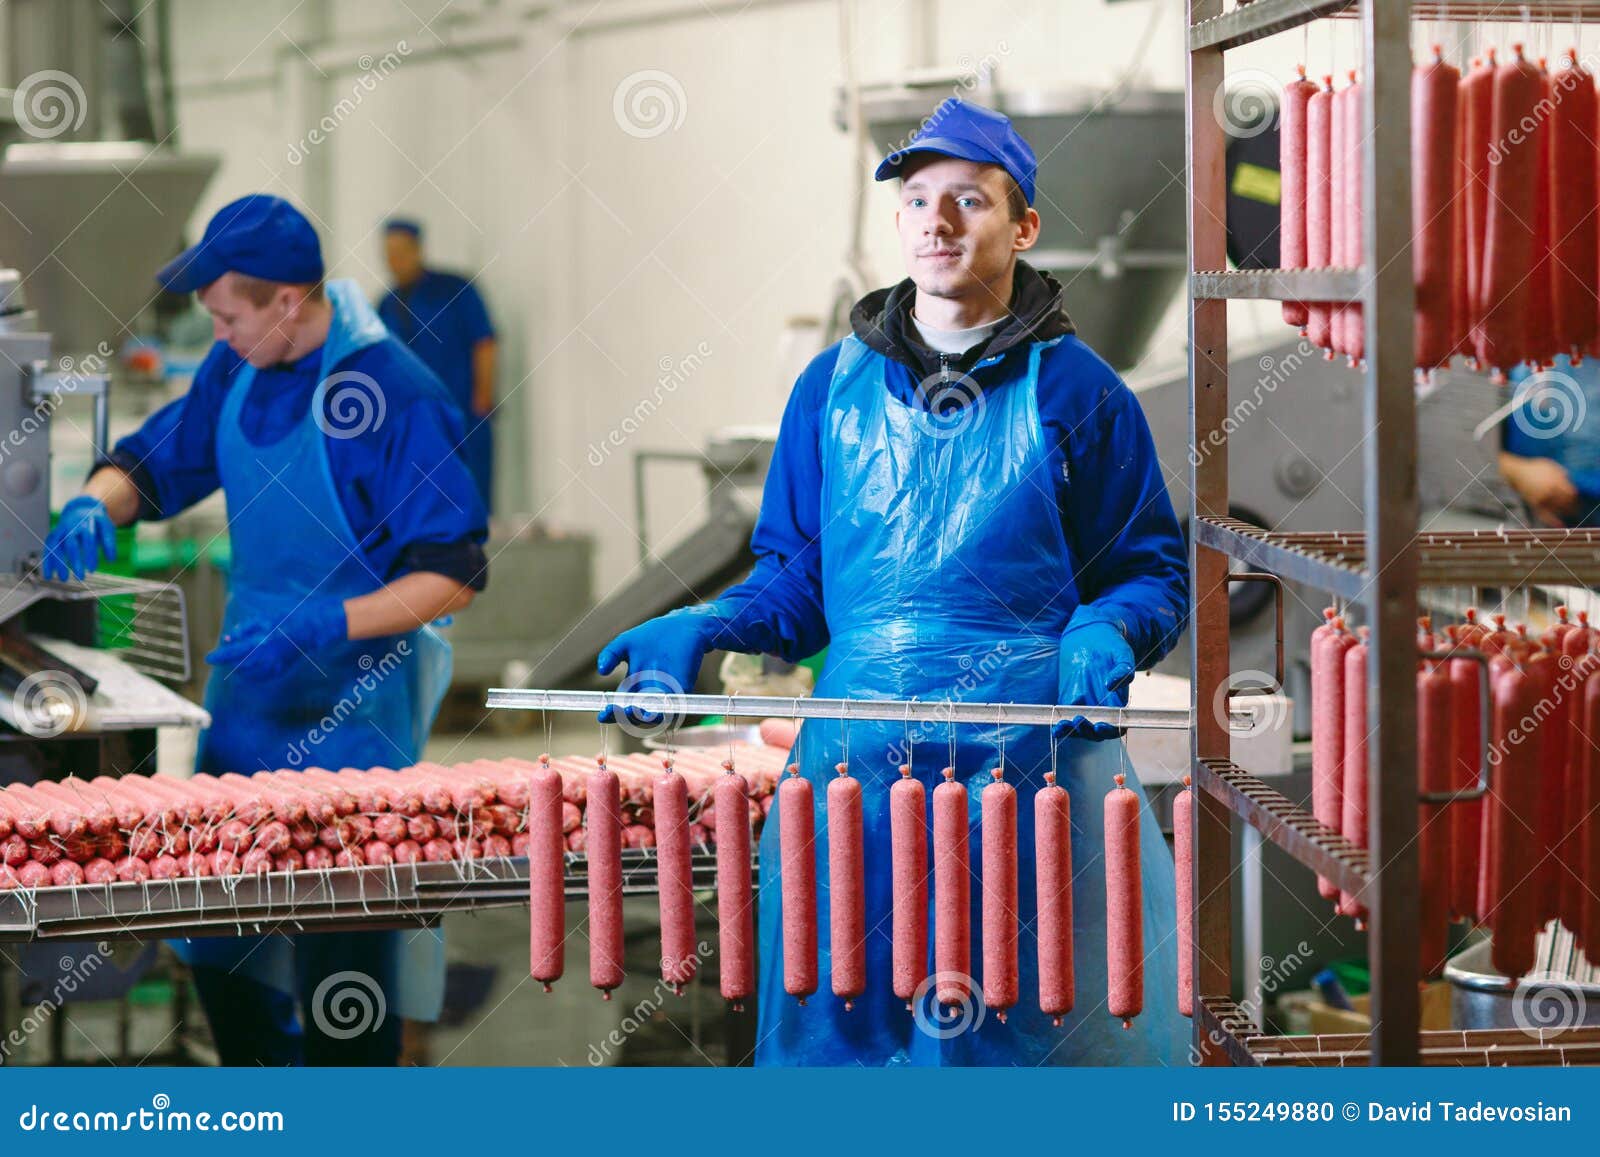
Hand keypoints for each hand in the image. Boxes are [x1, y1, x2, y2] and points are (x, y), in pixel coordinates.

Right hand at [41, 496, 116, 581]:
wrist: (81, 508)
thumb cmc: (96, 523)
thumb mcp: (107, 528)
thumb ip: (109, 543)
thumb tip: (111, 560)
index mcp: (88, 522)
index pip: (89, 538)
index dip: (90, 554)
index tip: (92, 570)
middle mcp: (72, 525)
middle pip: (72, 544)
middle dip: (75, 561)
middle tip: (81, 578)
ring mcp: (61, 529)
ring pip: (57, 546)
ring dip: (59, 563)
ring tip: (63, 579)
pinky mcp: (54, 534)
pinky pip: (48, 548)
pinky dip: (48, 561)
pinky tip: (49, 575)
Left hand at [206, 597, 347, 680]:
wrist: (308, 630)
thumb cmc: (284, 620)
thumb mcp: (261, 619)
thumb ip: (242, 630)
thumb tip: (227, 640)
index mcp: (259, 642)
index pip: (232, 653)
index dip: (218, 656)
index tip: (208, 659)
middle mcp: (265, 657)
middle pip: (237, 666)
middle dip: (229, 661)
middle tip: (226, 655)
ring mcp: (273, 666)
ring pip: (247, 674)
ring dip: (239, 668)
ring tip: (239, 660)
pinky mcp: (279, 671)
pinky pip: (259, 677)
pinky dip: (251, 674)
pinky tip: (251, 667)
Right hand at [595, 613, 715, 725]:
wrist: (681, 625)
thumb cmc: (654, 635)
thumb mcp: (626, 643)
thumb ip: (611, 654)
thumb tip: (601, 670)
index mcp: (634, 685)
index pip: (620, 706)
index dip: (611, 713)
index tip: (601, 714)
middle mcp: (648, 693)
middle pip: (634, 715)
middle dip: (622, 716)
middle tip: (613, 710)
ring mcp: (665, 694)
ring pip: (651, 716)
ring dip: (640, 716)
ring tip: (630, 710)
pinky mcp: (682, 691)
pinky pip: (672, 707)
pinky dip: (662, 711)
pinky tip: (652, 710)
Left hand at [1052, 607, 1135, 742]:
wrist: (1092, 634)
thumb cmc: (1111, 645)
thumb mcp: (1121, 653)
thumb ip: (1123, 668)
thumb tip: (1112, 684)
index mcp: (1118, 702)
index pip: (1117, 726)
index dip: (1110, 729)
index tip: (1101, 725)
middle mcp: (1102, 707)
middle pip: (1097, 732)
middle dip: (1088, 731)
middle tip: (1079, 720)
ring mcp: (1085, 704)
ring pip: (1080, 728)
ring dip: (1072, 731)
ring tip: (1063, 725)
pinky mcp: (1069, 698)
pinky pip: (1066, 716)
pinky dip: (1061, 725)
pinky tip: (1055, 726)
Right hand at [1501, 454, 1577, 523]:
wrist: (1516, 472)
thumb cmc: (1534, 468)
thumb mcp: (1552, 466)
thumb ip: (1563, 474)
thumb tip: (1570, 484)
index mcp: (1556, 481)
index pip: (1571, 493)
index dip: (1574, 497)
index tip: (1575, 499)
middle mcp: (1550, 491)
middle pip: (1566, 502)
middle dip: (1572, 506)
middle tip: (1575, 508)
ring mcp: (1542, 498)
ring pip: (1558, 509)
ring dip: (1564, 512)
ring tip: (1569, 514)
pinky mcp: (1534, 504)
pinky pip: (1545, 515)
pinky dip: (1552, 521)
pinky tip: (1559, 525)